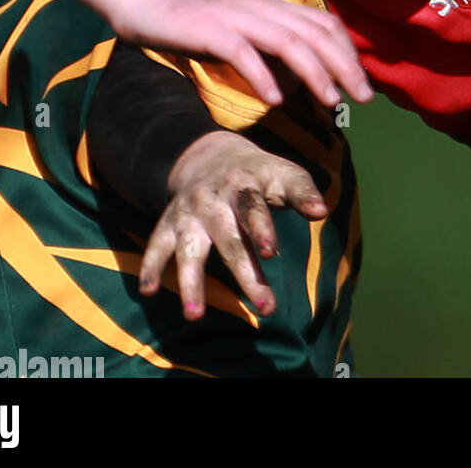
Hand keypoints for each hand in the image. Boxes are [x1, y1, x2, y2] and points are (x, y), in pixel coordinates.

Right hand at [107, 0, 372, 110]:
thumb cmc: (191, 20)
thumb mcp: (238, 30)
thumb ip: (267, 48)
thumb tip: (296, 81)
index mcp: (270, 7)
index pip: (323, 23)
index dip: (348, 52)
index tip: (362, 83)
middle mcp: (260, 7)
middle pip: (314, 33)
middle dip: (344, 66)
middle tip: (364, 98)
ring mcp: (235, 16)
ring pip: (287, 41)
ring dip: (314, 72)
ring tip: (331, 102)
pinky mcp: (207, 28)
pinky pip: (241, 52)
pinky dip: (262, 75)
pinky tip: (276, 100)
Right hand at [138, 131, 326, 318]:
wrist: (208, 155)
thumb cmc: (257, 174)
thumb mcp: (281, 173)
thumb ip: (302, 191)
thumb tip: (322, 211)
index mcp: (244, 184)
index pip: (253, 207)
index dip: (261, 228)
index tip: (270, 252)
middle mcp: (213, 199)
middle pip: (229, 239)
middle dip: (245, 273)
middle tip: (266, 306)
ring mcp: (188, 213)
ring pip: (189, 250)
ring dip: (191, 282)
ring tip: (195, 315)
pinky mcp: (167, 224)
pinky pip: (155, 246)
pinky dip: (149, 267)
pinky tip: (148, 291)